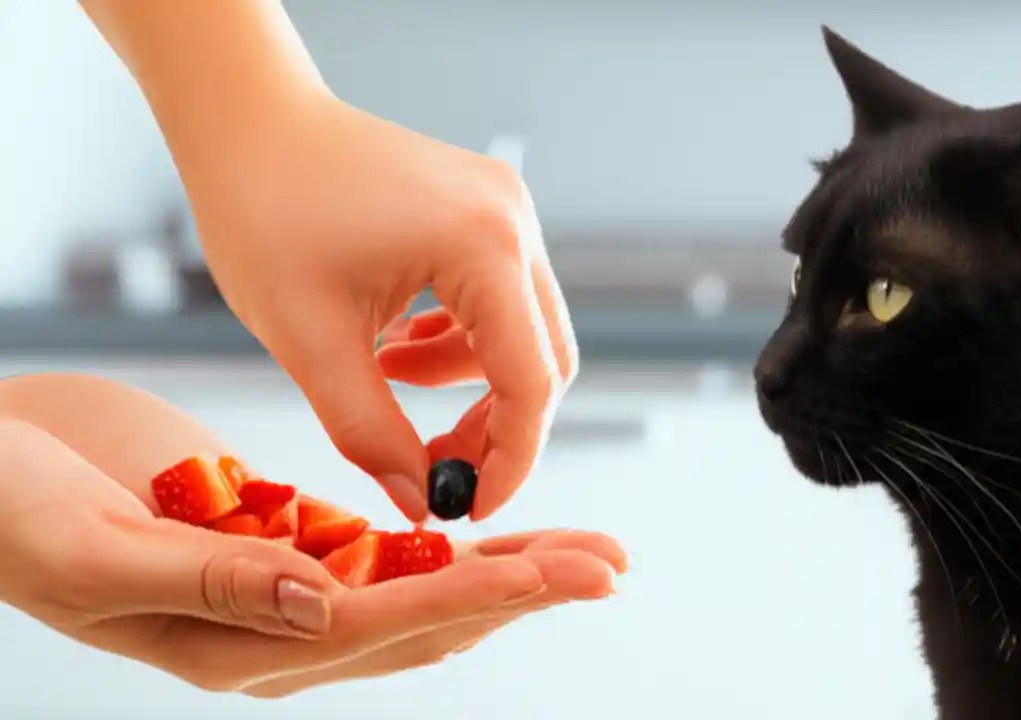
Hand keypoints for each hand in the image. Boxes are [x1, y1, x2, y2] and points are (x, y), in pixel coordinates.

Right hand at [0, 418, 620, 694]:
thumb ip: (211, 583)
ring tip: (585, 548)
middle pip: (428, 614)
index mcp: (236, 647)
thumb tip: (324, 605)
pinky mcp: (285, 539)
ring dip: (505, 563)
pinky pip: (387, 548)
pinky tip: (491, 520)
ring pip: (421, 584)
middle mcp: (277, 629)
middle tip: (610, 562)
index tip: (560, 572)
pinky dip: (449, 533)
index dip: (479, 593)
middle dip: (524, 586)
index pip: (387, 621)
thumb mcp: (95, 551)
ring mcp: (286, 587)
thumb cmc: (13, 513)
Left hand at [173, 92, 575, 522]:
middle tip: (436, 467)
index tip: (469, 507)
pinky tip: (397, 344)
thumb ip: (370, 433)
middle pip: (546, 360)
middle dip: (498, 427)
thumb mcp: (308, 340)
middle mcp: (513, 222)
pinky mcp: (486, 211)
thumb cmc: (263, 211)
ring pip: (524, 334)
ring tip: (388, 378)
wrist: (248, 118)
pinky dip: (461, 342)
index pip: (532, 381)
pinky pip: (500, 301)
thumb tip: (419, 504)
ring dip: (472, 381)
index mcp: (482, 246)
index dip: (511, 459)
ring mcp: (506, 210)